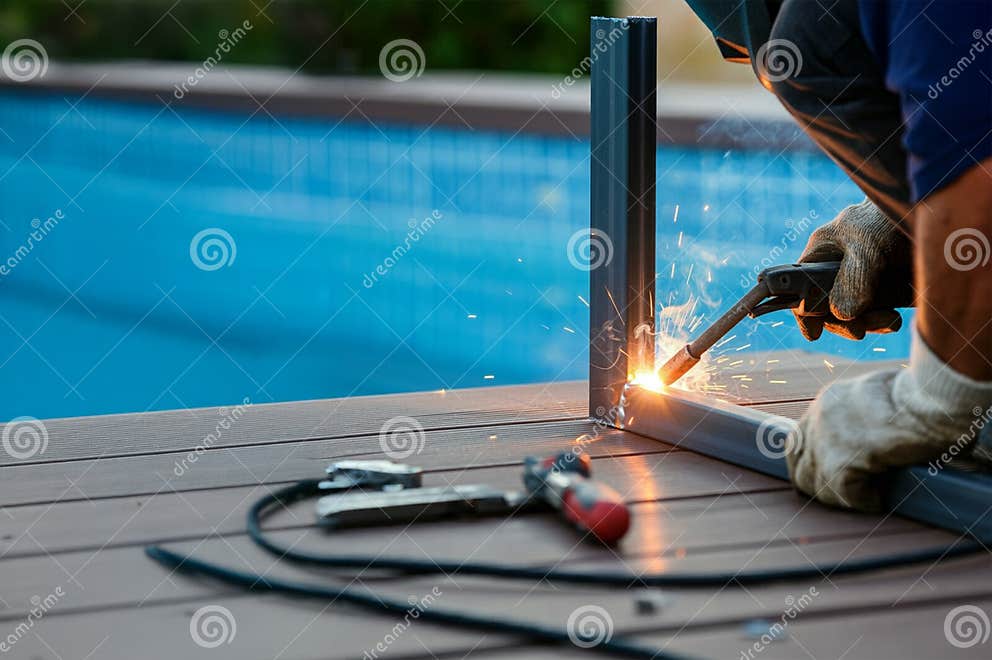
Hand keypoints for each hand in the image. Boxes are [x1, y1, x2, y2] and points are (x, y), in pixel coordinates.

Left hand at [786, 327, 991, 510]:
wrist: (928, 401)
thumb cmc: (919, 394)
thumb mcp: (882, 391)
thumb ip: (865, 410)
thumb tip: (875, 428)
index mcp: (828, 401)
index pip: (801, 438)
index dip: (813, 458)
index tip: (829, 470)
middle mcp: (819, 419)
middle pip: (799, 463)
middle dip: (819, 481)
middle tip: (847, 492)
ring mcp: (826, 442)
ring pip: (818, 483)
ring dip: (842, 495)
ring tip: (867, 496)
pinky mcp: (841, 464)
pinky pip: (845, 495)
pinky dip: (864, 501)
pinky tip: (882, 498)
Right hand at [794, 199, 913, 340]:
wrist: (929, 214)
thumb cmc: (887, 219)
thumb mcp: (868, 247)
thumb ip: (853, 279)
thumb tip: (843, 315)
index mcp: (820, 254)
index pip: (800, 290)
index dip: (804, 312)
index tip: (815, 332)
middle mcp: (836, 270)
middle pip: (826, 308)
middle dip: (842, 322)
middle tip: (861, 330)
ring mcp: (859, 281)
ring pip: (852, 315)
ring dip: (868, 323)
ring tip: (887, 321)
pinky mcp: (883, 290)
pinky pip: (875, 314)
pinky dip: (882, 321)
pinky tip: (892, 319)